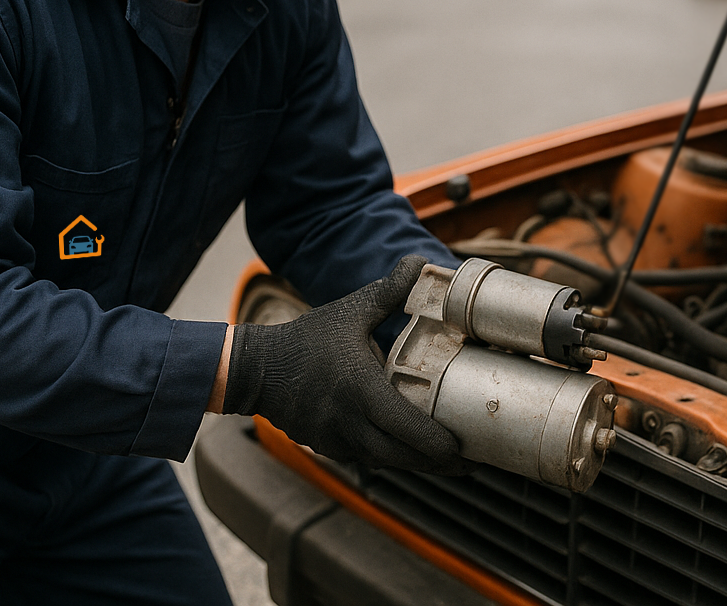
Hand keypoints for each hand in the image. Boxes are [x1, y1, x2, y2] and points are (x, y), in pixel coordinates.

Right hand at [221, 255, 468, 473]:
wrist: (256, 370)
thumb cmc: (306, 340)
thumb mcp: (351, 311)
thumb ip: (389, 291)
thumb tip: (422, 262)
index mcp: (361, 391)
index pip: (408, 430)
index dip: (440, 447)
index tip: (466, 451)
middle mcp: (349, 423)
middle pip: (404, 458)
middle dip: (438, 464)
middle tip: (470, 462)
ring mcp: (337, 441)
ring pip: (388, 463)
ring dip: (417, 465)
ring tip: (450, 462)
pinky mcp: (329, 448)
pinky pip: (369, 460)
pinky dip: (391, 458)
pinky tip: (411, 453)